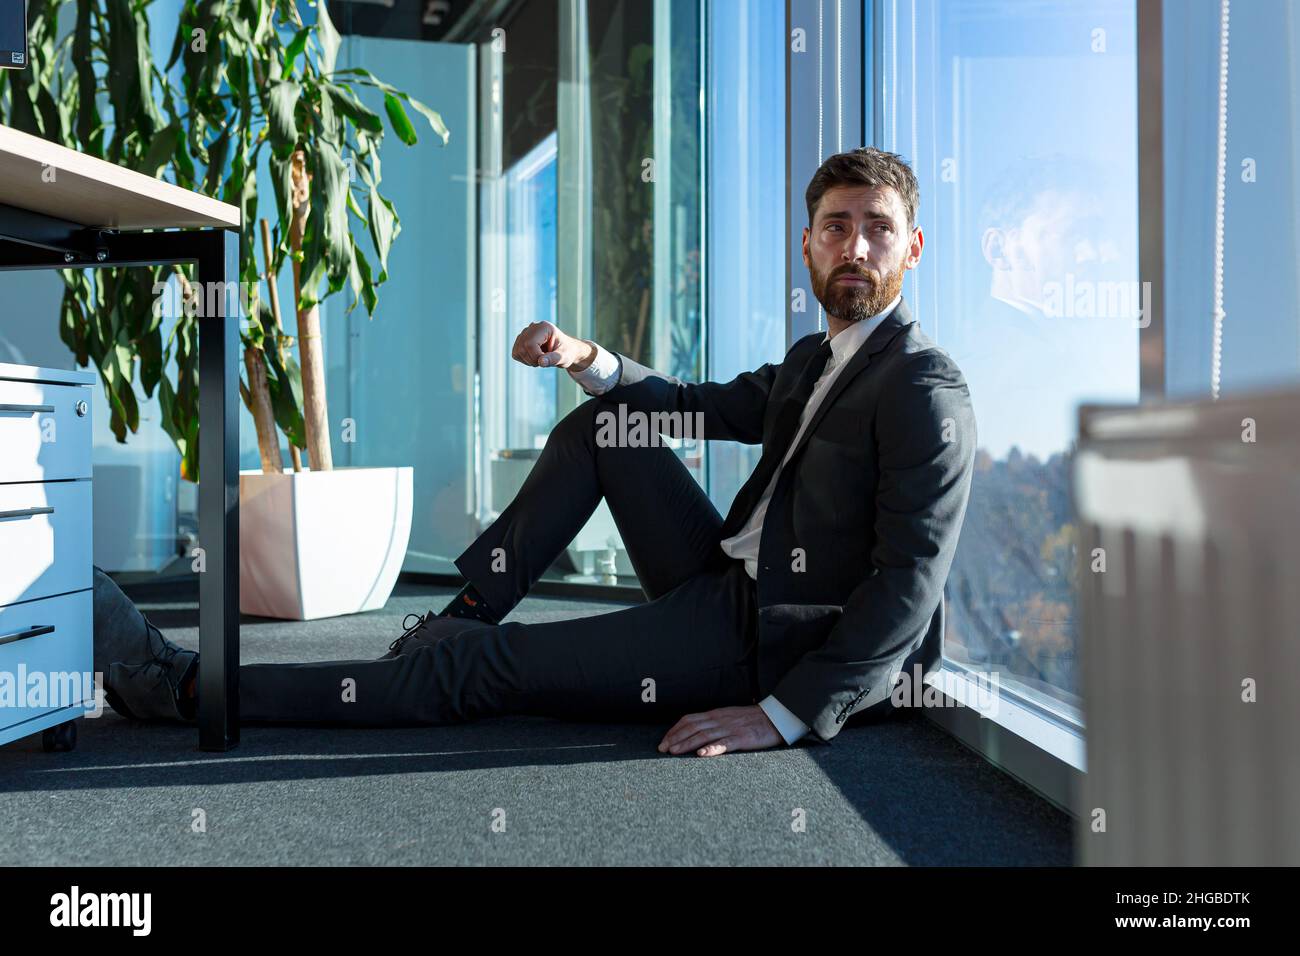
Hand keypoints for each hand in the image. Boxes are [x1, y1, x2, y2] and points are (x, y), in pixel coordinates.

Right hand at [511, 321, 595, 369]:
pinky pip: (515, 354)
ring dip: (529, 361)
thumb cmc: (567, 352)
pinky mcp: (520, 340)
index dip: (536, 356)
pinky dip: (524, 360)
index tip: (547, 361)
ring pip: (517, 351)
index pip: (530, 343)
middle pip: (522, 347)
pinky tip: (535, 357)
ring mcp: (525, 333)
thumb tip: (541, 362)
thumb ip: (554, 359)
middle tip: (545, 361)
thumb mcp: (564, 357)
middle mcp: (532, 327)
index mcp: (544, 327)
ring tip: (541, 358)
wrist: (565, 351)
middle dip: (533, 360)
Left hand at [657, 705, 784, 756]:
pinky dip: (712, 748)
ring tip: (674, 751)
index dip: (675, 730)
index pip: (690, 720)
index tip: (664, 740)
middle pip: (693, 727)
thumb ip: (713, 723)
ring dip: (687, 743)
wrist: (775, 717)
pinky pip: (725, 744)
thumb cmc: (751, 720)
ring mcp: (730, 729)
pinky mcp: (742, 739)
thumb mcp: (729, 717)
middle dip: (676, 738)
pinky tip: (702, 754)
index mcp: (716, 714)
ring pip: (704, 735)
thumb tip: (695, 731)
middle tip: (662, 749)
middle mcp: (720, 720)